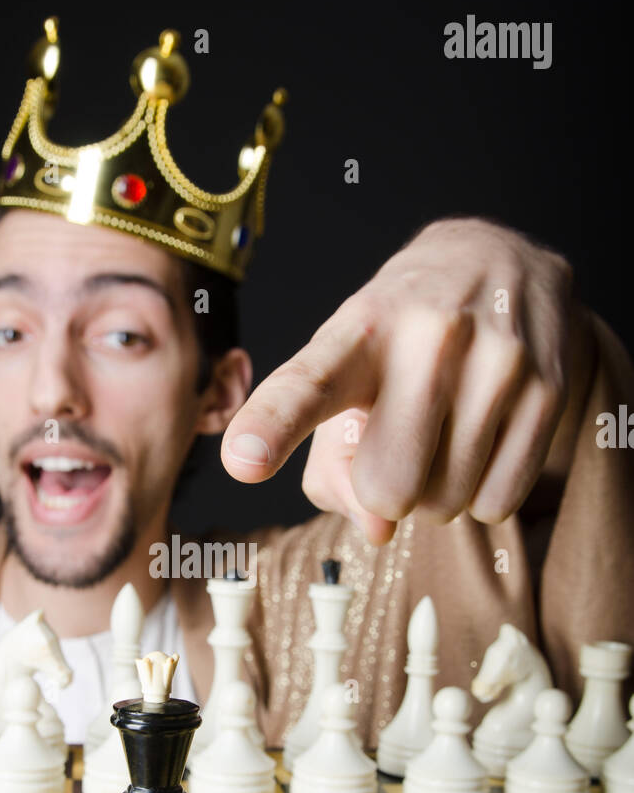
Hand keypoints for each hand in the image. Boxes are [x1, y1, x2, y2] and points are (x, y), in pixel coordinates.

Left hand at [221, 217, 580, 543]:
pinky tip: (484, 439)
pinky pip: (497, 502)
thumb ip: (333, 471)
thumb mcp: (344, 383)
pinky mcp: (549, 387)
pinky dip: (484, 493)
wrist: (501, 264)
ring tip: (445, 429)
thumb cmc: (400, 342)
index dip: (272, 427)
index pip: (308, 387)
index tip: (243, 461)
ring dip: (439, 491)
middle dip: (388, 491)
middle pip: (388, 490)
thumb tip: (378, 529)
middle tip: (400, 443)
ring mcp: (496, 358)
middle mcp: (428, 335)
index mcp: (358, 332)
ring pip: (447, 502)